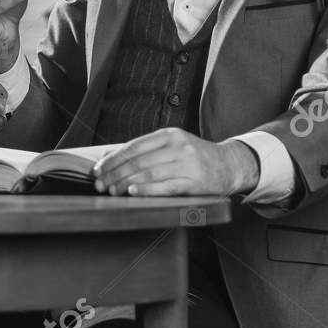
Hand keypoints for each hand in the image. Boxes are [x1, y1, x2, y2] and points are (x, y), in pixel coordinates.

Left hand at [93, 130, 259, 196]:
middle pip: (138, 160)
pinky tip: (134, 192)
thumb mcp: (172, 146)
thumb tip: (109, 157)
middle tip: (101, 185)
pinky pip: (166, 186)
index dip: (113, 159)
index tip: (98, 170)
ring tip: (112, 191)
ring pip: (149, 173)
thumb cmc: (196, 157)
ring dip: (126, 183)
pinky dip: (147, 189)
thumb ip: (144, 150)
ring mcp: (187, 164)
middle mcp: (177, 146)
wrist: (229, 165)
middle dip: (115, 174)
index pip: (133, 146)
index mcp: (169, 135)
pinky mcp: (194, 182)